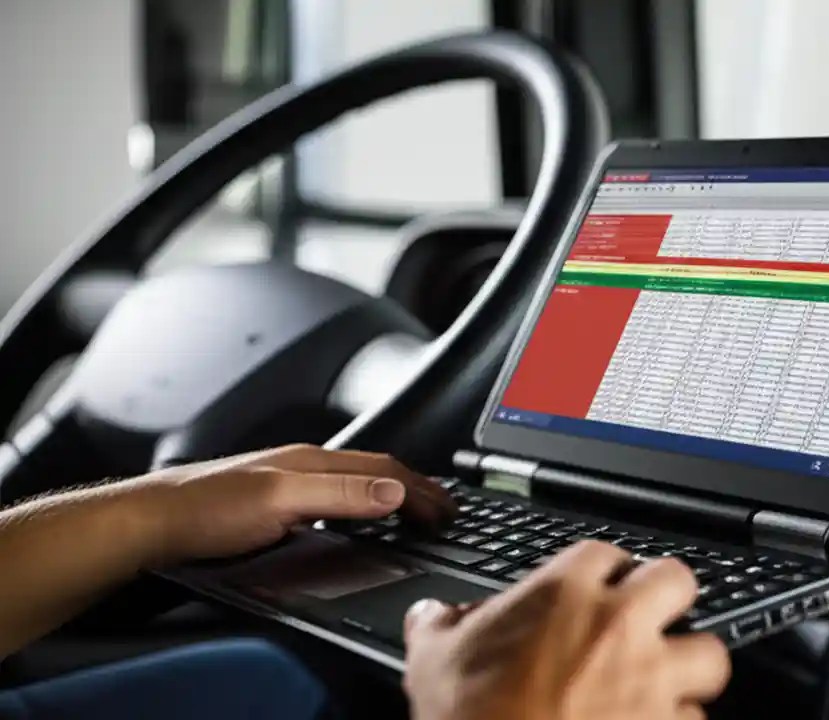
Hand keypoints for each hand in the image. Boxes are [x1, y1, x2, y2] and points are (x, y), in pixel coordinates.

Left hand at [128, 444, 455, 565]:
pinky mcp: (277, 501)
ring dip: (393, 493)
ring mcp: (290, 481)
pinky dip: (366, 504)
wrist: (152, 520)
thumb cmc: (206, 509)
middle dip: (417, 487)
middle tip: (445, 508)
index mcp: (313, 461)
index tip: (447, 510)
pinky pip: (338, 496)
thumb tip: (394, 491)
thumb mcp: (281, 501)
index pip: (385, 469)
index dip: (422, 490)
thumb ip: (339, 494)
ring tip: (416, 507)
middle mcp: (306, 465)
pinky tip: (360, 516)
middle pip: (376, 470)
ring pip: (358, 481)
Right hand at [401, 541, 730, 719]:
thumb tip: (430, 614)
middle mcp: (618, 625)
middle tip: (649, 621)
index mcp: (565, 594)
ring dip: (690, 669)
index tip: (596, 587)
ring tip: (668, 682)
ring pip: (709, 653)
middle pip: (677, 580)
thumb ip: (437, 627)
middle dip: (668, 600)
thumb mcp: (433, 661)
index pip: (605, 552)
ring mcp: (651, 678)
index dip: (603, 571)